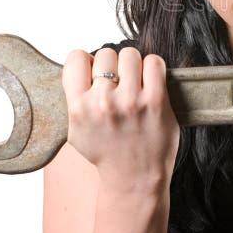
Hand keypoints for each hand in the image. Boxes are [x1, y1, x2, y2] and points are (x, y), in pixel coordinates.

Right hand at [62, 47, 179, 194]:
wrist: (134, 178)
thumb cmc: (107, 152)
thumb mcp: (76, 130)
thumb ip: (76, 98)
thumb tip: (81, 65)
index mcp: (79, 108)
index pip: (76, 58)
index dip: (86, 62)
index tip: (93, 73)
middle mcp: (103, 102)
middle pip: (105, 54)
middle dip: (111, 66)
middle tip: (117, 83)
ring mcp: (131, 100)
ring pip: (129, 54)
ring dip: (133, 65)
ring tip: (134, 83)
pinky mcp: (157, 101)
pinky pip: (154, 62)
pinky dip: (153, 68)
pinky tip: (150, 82)